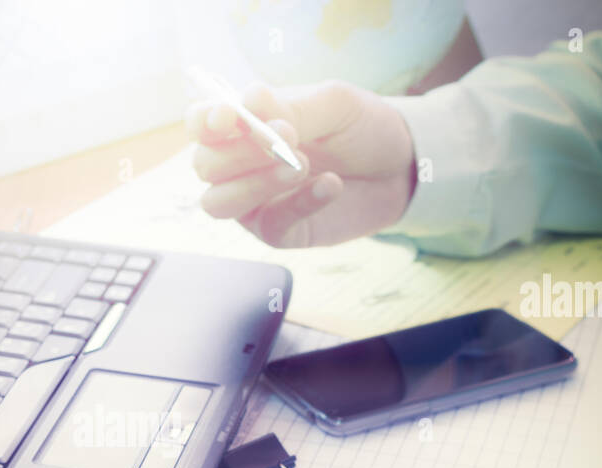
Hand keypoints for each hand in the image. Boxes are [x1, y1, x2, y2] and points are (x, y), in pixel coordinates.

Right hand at [185, 81, 416, 247]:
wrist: (401, 166)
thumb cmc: (360, 128)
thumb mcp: (332, 103)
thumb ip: (289, 105)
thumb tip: (247, 102)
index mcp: (244, 125)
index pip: (200, 124)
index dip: (204, 121)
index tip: (230, 117)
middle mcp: (239, 164)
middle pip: (204, 165)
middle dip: (240, 152)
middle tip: (288, 136)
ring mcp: (254, 201)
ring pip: (218, 202)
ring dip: (255, 182)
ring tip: (302, 164)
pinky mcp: (278, 230)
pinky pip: (269, 223)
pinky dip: (298, 202)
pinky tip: (330, 185)